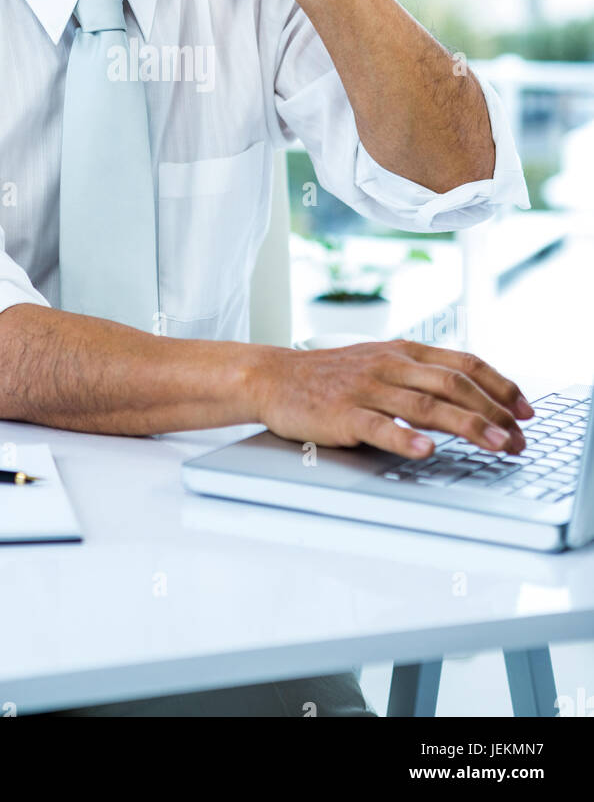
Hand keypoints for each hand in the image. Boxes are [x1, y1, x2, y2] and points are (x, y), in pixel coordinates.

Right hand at [252, 338, 533, 458]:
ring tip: (495, 443)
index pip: (464, 364)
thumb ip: (420, 374)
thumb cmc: (330, 376)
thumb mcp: (381, 362)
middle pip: (454, 385)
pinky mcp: (343, 413)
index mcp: (403, 352)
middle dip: (494, 412)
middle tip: (519, 438)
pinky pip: (379, 425)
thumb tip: (471, 395)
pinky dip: (405, 437)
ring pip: (426, 405)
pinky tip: (425, 450)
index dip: (501, 385)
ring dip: (467, 425)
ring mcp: (367, 388)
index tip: (526, 409)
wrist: (274, 376)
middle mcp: (390, 365)